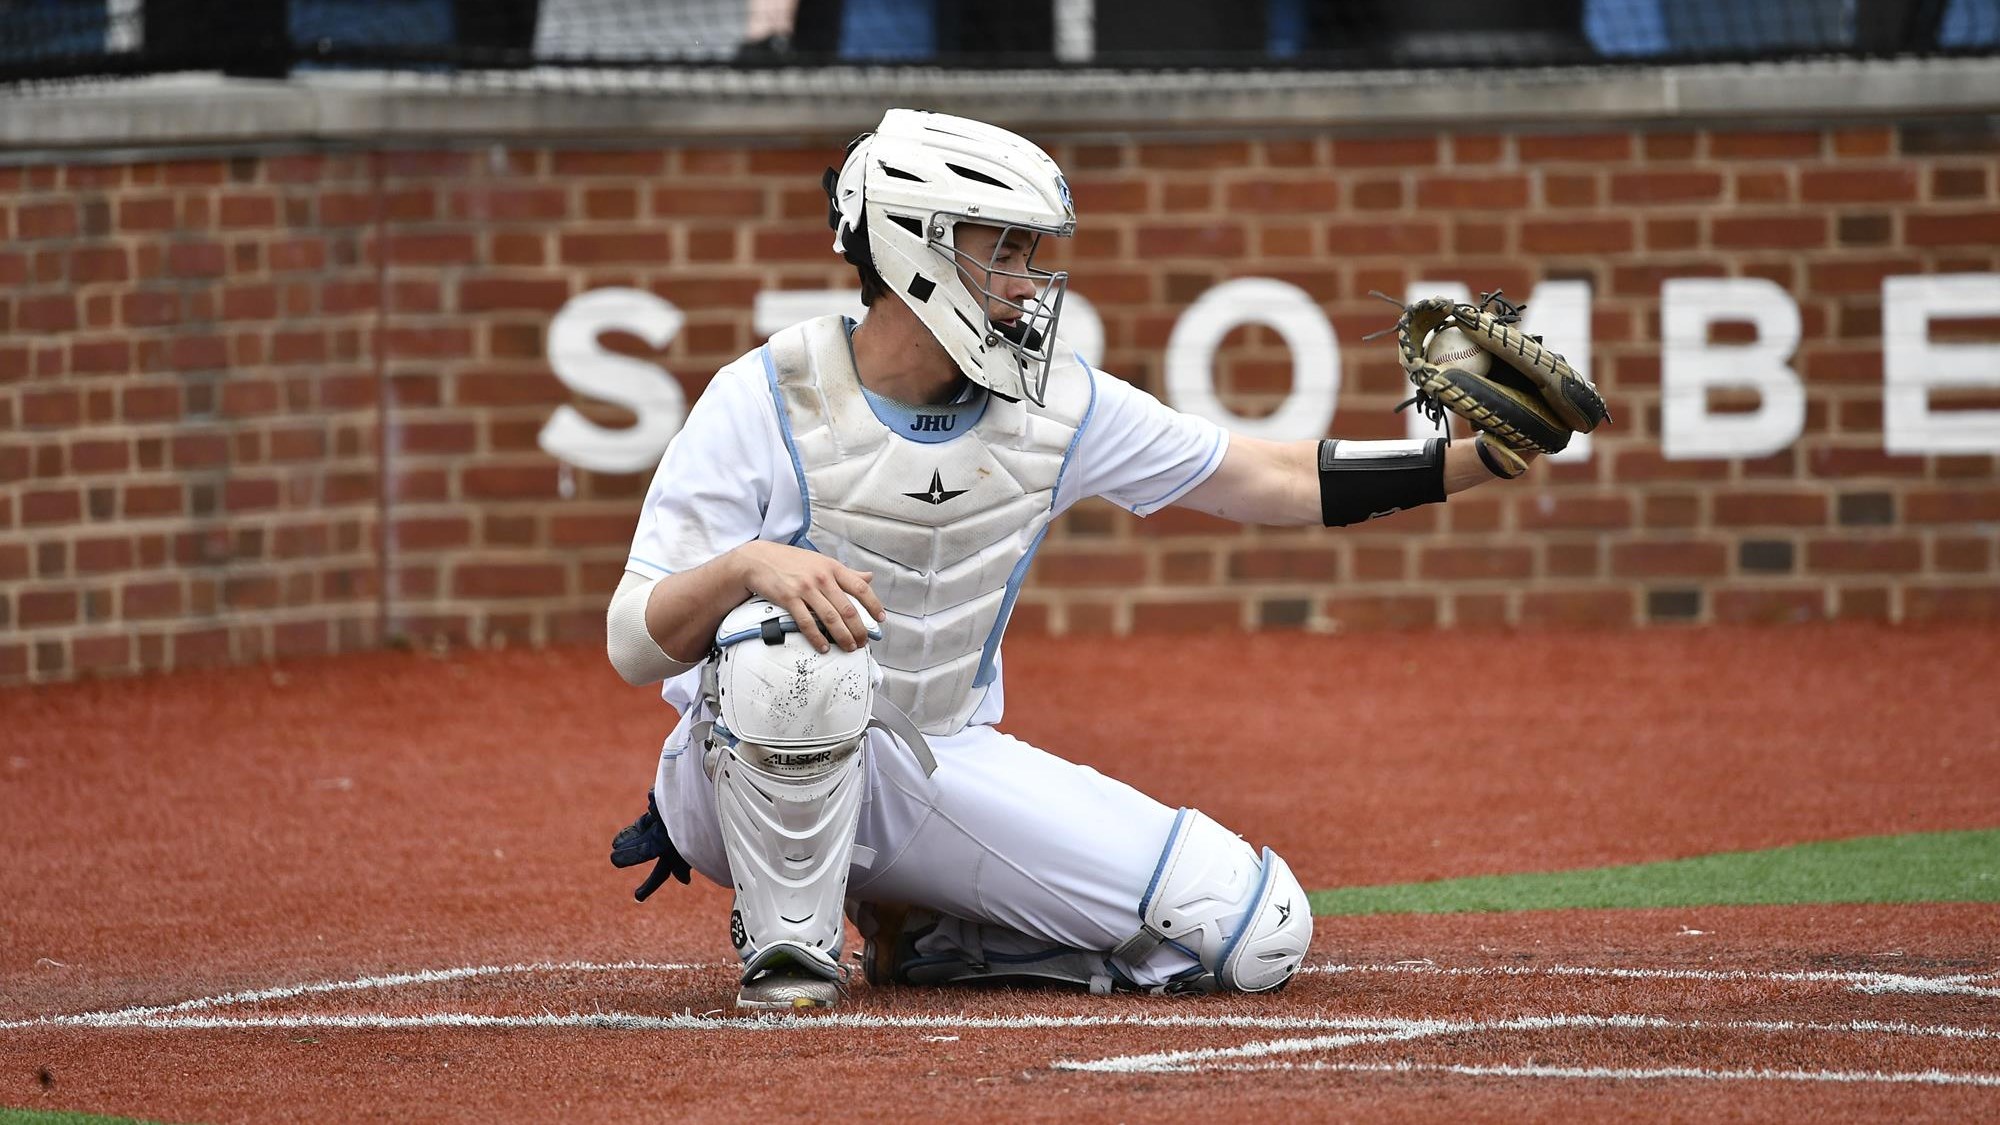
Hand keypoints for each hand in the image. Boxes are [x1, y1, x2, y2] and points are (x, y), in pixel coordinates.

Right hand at [732, 541, 885, 652]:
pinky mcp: (789, 599)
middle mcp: (822, 577)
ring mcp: (805, 588)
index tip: (880, 619)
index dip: (873, 605)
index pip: (860, 587)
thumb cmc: (792, 561)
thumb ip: (846, 572)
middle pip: (847, 608)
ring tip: (849, 647)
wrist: (759, 559)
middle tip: (863, 642)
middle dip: (859, 629)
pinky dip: (817, 637)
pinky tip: (824, 646)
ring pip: (830, 618)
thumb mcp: (822, 561)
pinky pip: (806, 622)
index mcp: (833, 567)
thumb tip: (869, 578)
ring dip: (842, 636)